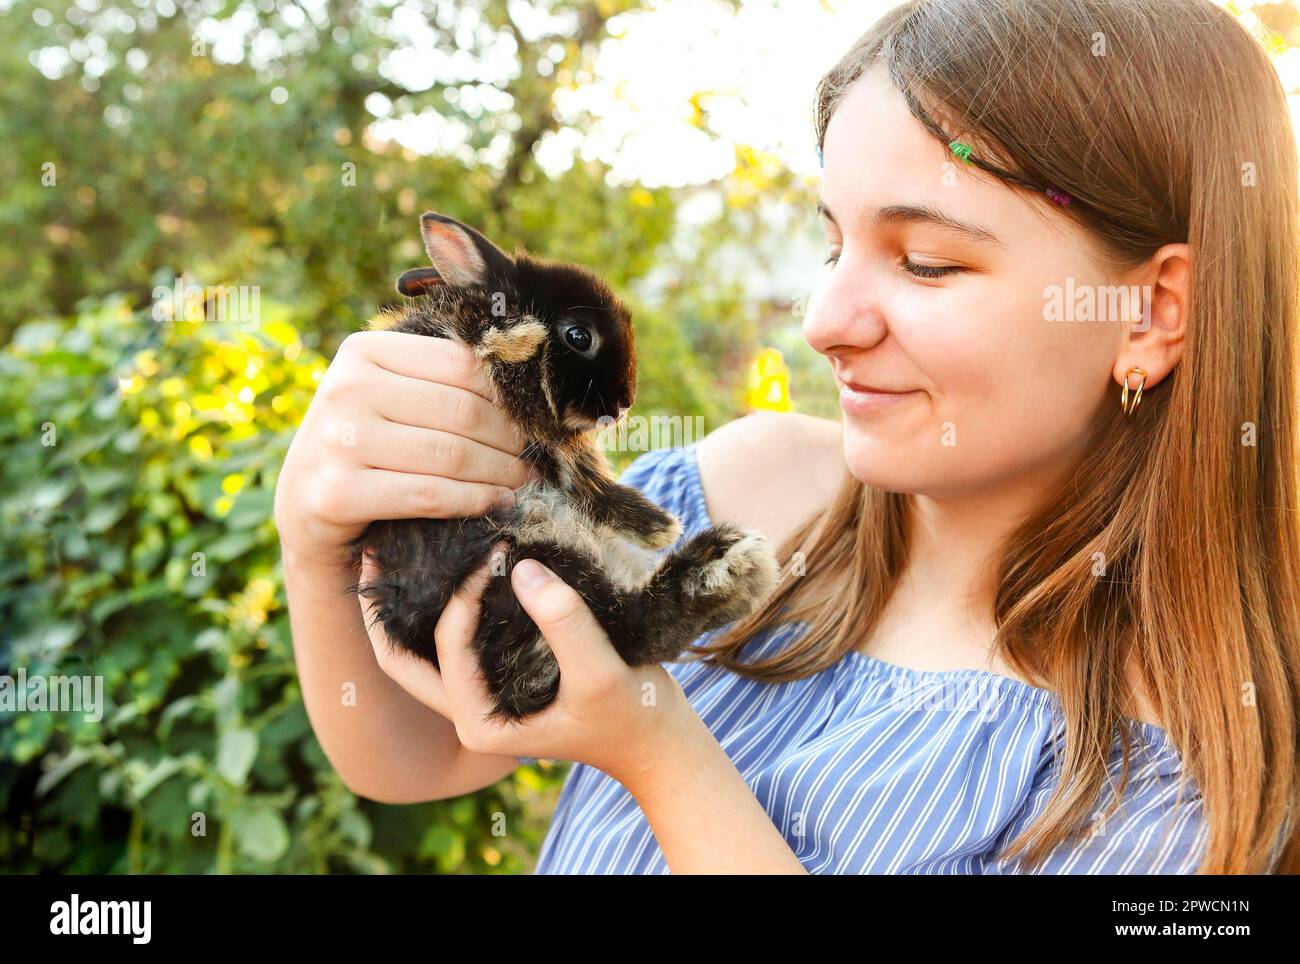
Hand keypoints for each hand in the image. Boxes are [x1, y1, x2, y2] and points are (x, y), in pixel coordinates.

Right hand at [274, 330, 532, 564]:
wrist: (306, 507)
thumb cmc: (365, 444)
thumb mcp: (389, 397)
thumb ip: (437, 381)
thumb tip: (524, 385)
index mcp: (362, 351)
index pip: (461, 364)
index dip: (507, 396)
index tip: (530, 420)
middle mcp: (345, 388)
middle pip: (462, 411)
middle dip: (510, 440)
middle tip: (533, 458)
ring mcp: (338, 441)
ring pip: (452, 455)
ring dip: (501, 473)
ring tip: (523, 481)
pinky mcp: (338, 493)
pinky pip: (431, 495)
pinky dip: (475, 501)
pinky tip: (498, 503)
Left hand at [357, 546, 697, 784]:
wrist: (661, 744)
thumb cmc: (635, 716)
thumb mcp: (601, 671)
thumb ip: (562, 621)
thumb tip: (518, 566)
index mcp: (479, 723)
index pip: (446, 647)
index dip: (463, 596)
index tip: (498, 552)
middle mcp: (469, 712)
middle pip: (402, 656)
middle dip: (386, 605)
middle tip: (376, 545)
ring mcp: (483, 694)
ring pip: (422, 648)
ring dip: (412, 602)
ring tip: (401, 547)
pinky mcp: (501, 676)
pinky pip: (457, 639)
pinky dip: (449, 604)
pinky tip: (452, 562)